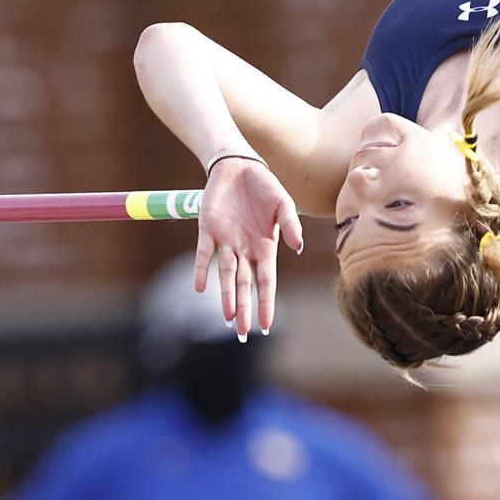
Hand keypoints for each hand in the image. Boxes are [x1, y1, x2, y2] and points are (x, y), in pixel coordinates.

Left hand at [193, 157, 304, 338]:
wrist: (239, 166)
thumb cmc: (265, 187)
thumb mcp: (284, 204)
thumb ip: (290, 226)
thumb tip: (299, 248)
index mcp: (265, 247)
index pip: (266, 281)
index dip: (266, 303)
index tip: (267, 325)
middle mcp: (245, 250)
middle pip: (245, 285)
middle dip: (244, 308)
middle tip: (242, 333)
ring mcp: (225, 241)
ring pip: (226, 274)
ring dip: (226, 295)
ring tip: (226, 317)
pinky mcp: (207, 229)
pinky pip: (203, 253)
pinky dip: (201, 269)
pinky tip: (200, 287)